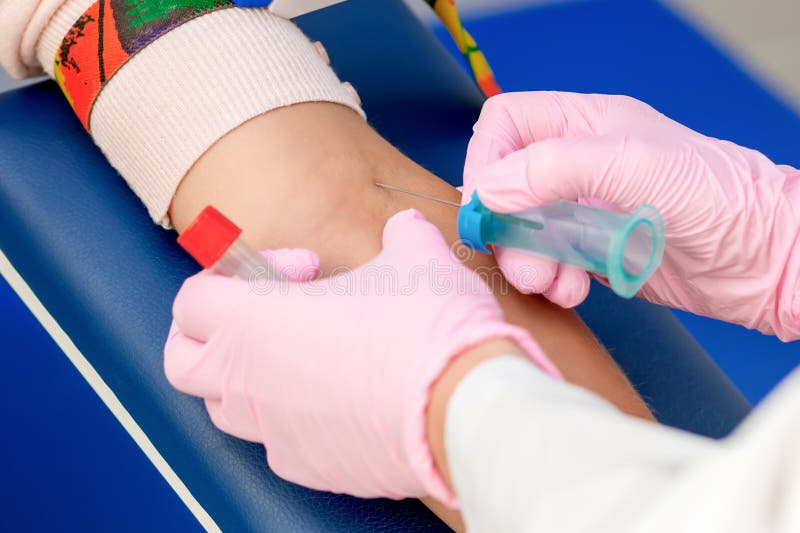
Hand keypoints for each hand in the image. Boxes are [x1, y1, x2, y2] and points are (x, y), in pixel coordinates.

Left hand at [164, 209, 557, 504]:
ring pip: (227, 408)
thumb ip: (399, 235)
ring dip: (253, 376)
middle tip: (267, 314)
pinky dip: (294, 419)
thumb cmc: (426, 326)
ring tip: (308, 355)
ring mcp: (275, 433)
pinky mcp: (310, 468)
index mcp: (253, 324)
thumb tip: (404, 228)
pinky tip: (344, 400)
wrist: (465, 407)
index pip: (192, 298)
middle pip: (183, 362)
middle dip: (211, 333)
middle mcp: (249, 384)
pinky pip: (279, 443)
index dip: (240, 271)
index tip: (304, 268)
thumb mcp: (415, 257)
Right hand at [465, 91, 798, 339]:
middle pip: (506, 184)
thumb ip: (552, 167)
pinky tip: (572, 290)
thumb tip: (487, 191)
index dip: (486, 159)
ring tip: (548, 282)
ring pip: (522, 230)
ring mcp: (584, 210)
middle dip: (505, 224)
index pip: (507, 125)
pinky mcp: (592, 253)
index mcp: (584, 124)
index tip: (486, 204)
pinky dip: (550, 281)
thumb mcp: (630, 164)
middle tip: (518, 259)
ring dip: (525, 260)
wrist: (763, 260)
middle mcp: (578, 164)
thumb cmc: (715, 195)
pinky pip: (548, 264)